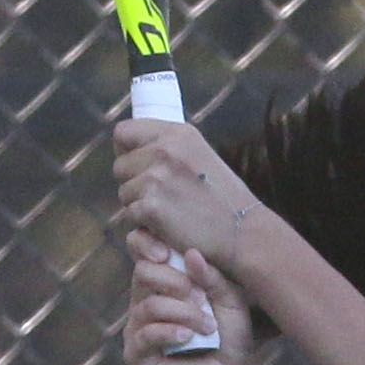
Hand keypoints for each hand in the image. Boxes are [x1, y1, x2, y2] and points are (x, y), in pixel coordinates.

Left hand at [113, 119, 260, 271]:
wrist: (244, 233)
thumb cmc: (224, 201)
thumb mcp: (201, 157)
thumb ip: (170, 150)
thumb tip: (132, 152)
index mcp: (178, 133)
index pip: (124, 131)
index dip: (125, 150)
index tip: (136, 165)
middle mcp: (165, 149)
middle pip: (120, 166)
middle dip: (133, 183)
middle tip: (161, 197)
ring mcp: (157, 178)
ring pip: (124, 192)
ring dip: (139, 205)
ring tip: (170, 212)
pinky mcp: (151, 206)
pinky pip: (130, 215)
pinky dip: (144, 225)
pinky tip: (168, 226)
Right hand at [122, 230, 251, 364]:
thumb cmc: (230, 336)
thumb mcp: (231, 301)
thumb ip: (212, 277)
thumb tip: (191, 254)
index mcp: (162, 282)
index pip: (141, 250)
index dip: (149, 243)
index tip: (170, 252)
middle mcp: (144, 301)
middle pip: (143, 272)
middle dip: (175, 282)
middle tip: (200, 299)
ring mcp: (137, 328)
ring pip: (149, 305)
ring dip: (183, 313)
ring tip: (207, 327)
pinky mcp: (135, 354)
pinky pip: (146, 334)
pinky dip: (170, 332)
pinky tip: (188, 337)